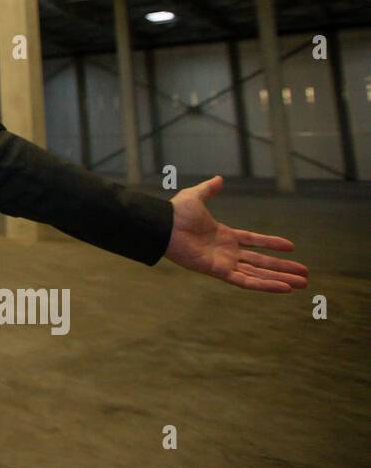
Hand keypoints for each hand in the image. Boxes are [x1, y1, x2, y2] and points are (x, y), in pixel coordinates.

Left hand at [163, 175, 306, 292]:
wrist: (164, 225)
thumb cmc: (176, 213)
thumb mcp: (196, 196)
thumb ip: (209, 189)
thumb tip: (219, 179)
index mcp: (224, 236)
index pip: (253, 241)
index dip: (271, 243)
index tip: (291, 247)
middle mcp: (226, 252)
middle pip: (261, 262)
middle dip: (282, 268)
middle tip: (304, 274)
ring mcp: (224, 263)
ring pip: (258, 274)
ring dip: (280, 279)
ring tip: (302, 284)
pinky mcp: (219, 271)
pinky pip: (246, 281)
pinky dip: (265, 285)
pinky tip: (284, 288)